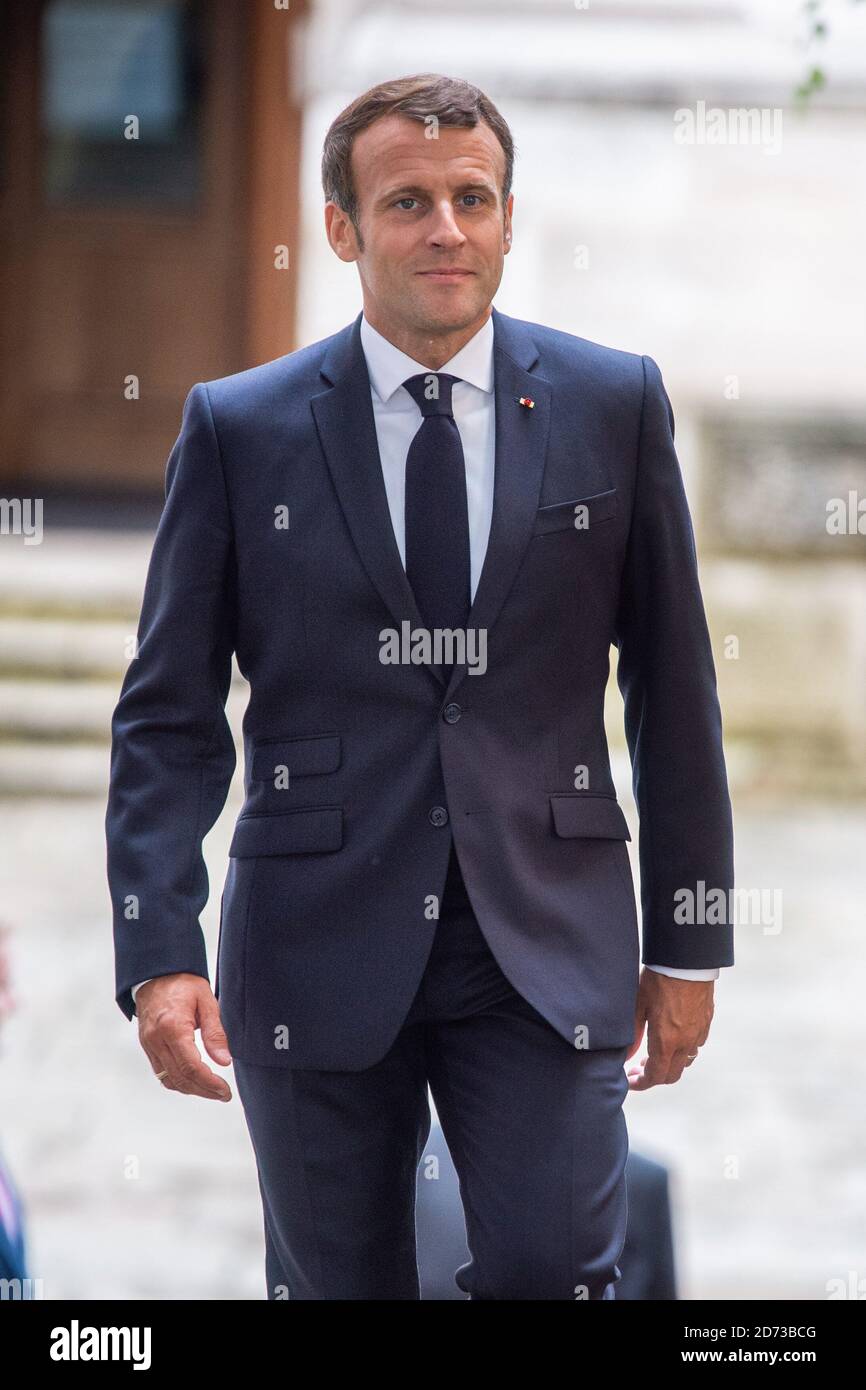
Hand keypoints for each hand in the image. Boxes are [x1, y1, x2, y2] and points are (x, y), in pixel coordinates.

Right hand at [136, 973, 232, 1100]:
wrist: (156, 973)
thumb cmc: (182, 982)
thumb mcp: (206, 1001)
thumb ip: (215, 1033)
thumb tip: (224, 1061)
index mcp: (172, 1027)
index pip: (191, 1067)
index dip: (209, 1084)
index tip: (224, 1091)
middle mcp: (156, 1039)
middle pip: (180, 1078)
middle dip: (203, 1090)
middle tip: (222, 1095)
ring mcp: (149, 1044)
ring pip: (168, 1079)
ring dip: (191, 1090)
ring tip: (211, 1091)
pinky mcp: (147, 1046)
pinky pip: (161, 1072)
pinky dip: (177, 1081)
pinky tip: (193, 1081)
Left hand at [625, 967, 712, 1089]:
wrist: (687, 960)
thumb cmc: (659, 979)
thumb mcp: (638, 1005)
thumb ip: (633, 1034)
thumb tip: (626, 1056)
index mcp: (666, 1041)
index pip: (655, 1076)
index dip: (641, 1083)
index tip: (631, 1080)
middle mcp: (685, 1042)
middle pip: (672, 1075)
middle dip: (654, 1077)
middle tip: (639, 1067)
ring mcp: (698, 1033)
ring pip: (686, 1061)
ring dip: (670, 1064)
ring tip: (654, 1052)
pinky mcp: (706, 1022)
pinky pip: (695, 1045)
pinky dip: (682, 1049)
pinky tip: (673, 1037)